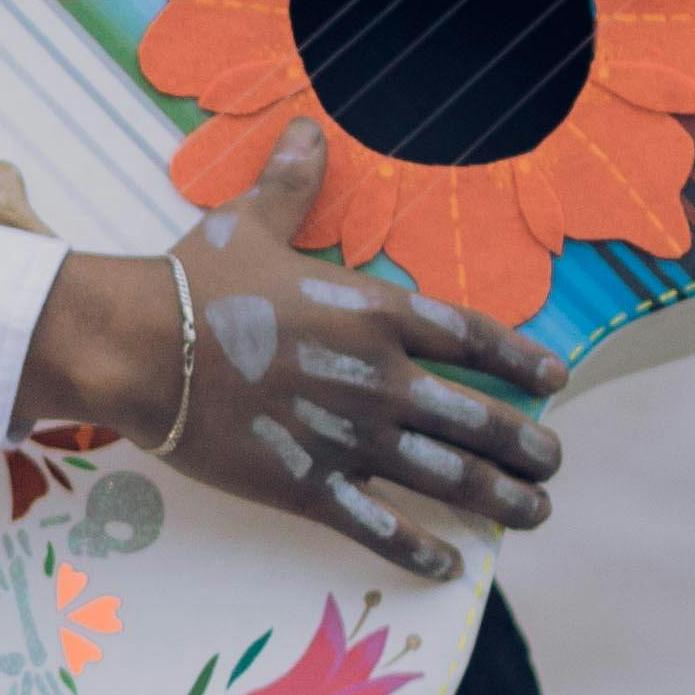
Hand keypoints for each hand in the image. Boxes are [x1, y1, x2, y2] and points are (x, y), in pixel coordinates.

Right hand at [19, 120, 565, 589]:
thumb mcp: (249, 220)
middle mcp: (379, 378)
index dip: (523, 360)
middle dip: (527, 444)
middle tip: (554, 459)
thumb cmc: (192, 279)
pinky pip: (377, 527)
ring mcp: (348, 438)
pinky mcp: (307, 487)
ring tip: (536, 511)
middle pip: (477, 418)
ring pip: (447, 478)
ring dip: (500, 499)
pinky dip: (418, 551)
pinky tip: (451, 566)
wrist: (138, 344)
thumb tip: (307, 127)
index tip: (557, 380)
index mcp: (374, 312)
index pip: (475, 338)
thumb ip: (292, 182)